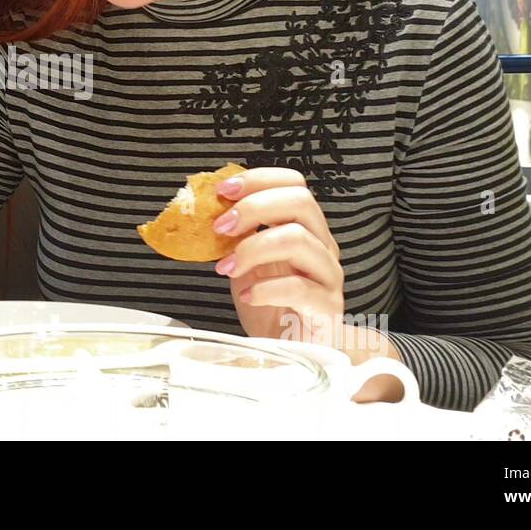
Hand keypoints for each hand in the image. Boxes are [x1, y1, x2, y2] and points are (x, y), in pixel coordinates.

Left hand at [212, 167, 405, 401]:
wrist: (290, 350)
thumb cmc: (268, 303)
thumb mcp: (244, 262)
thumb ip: (234, 236)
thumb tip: (201, 210)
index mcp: (304, 228)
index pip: (294, 184)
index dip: (258, 179)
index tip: (222, 191)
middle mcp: (322, 245)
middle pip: (301, 203)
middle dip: (254, 207)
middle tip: (220, 227)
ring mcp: (328, 275)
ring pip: (300, 240)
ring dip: (253, 248)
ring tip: (225, 267)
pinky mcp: (327, 308)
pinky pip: (300, 288)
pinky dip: (266, 288)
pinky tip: (246, 296)